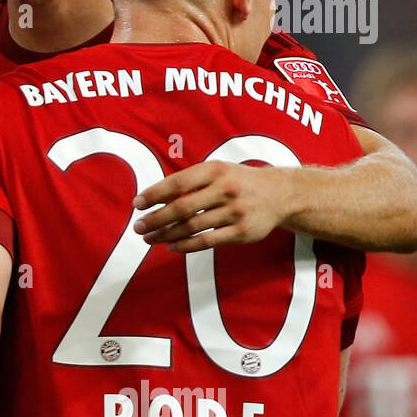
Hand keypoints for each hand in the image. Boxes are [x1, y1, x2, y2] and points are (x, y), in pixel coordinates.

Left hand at [134, 161, 293, 252]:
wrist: (279, 194)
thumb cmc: (237, 181)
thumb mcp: (217, 170)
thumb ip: (189, 181)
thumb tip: (153, 197)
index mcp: (215, 170)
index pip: (177, 182)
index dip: (154, 194)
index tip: (137, 204)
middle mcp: (225, 189)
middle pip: (182, 207)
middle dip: (156, 219)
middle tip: (139, 227)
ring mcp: (235, 212)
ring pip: (192, 227)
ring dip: (166, 234)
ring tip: (150, 238)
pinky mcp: (242, 232)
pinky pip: (207, 242)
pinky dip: (186, 245)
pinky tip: (171, 246)